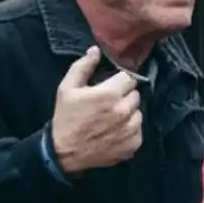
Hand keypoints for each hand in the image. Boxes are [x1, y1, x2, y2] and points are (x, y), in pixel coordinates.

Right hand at [50, 46, 141, 173]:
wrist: (65, 152)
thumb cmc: (66, 117)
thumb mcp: (67, 88)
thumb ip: (83, 66)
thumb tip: (96, 50)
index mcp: (110, 94)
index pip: (128, 78)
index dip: (119, 81)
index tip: (110, 86)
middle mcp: (124, 111)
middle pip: (135, 95)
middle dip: (124, 96)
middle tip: (109, 103)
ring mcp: (130, 130)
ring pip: (139, 113)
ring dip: (129, 113)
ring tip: (112, 118)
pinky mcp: (133, 145)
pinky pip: (139, 131)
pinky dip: (130, 130)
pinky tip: (115, 131)